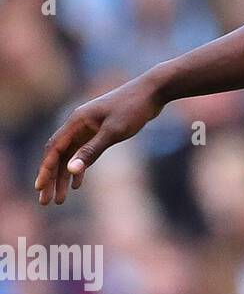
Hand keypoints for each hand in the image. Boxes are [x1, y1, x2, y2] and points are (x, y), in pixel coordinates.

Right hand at [34, 75, 166, 204]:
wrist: (153, 91)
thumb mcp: (113, 132)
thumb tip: (71, 169)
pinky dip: (80, 167)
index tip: (39, 189)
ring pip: (70, 156)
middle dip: (51, 179)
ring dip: (64, 177)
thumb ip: (92, 150)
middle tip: (46, 202)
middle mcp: (78, 124)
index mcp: (76, 122)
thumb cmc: (133, 109)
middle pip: (58, 155)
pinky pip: (83, 152)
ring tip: (60, 199)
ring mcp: (89, 127)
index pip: (54, 149)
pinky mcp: (100, 130)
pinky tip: (78, 184)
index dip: (45, 170)